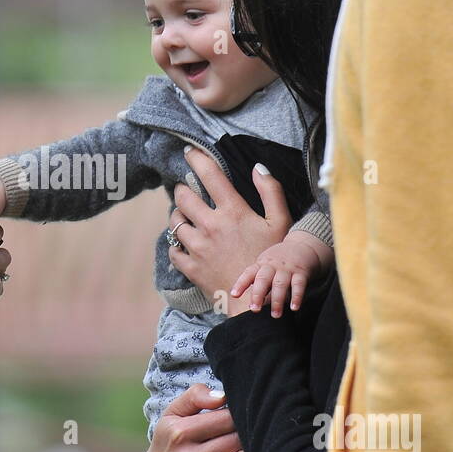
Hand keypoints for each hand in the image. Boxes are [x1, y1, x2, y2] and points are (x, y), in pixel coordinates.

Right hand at [139, 384, 247, 451]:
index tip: (234, 418)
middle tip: (238, 435)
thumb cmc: (170, 439)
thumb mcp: (174, 413)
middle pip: (235, 441)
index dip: (236, 416)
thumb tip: (223, 397)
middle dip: (241, 436)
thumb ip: (196, 395)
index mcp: (179, 433)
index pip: (227, 419)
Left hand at [167, 148, 291, 310]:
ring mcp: (198, 246)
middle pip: (183, 196)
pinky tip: (184, 242)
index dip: (196, 158)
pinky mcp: (190, 266)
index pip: (209, 175)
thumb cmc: (270, 259)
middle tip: (186, 190)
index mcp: (233, 211)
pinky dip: (176, 243)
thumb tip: (258, 167)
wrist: (257, 300)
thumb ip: (270, 191)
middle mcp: (211, 225)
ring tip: (185, 216)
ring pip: (175, 221)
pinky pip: (172, 248)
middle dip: (182, 189)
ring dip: (178, 215)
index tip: (188, 151)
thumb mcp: (280, 222)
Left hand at [231, 229, 334, 316]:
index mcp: (261, 265)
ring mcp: (287, 269)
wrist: (303, 245)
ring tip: (275, 315)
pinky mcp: (301, 273)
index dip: (241, 284)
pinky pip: (298, 285)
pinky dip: (297, 297)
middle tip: (254, 309)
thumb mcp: (266, 266)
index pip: (248, 273)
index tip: (234, 295)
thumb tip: (250, 305)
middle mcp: (273, 266)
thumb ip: (258, 283)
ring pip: (280, 284)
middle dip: (257, 294)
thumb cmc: (280, 261)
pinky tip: (294, 308)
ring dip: (277, 300)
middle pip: (263, 279)